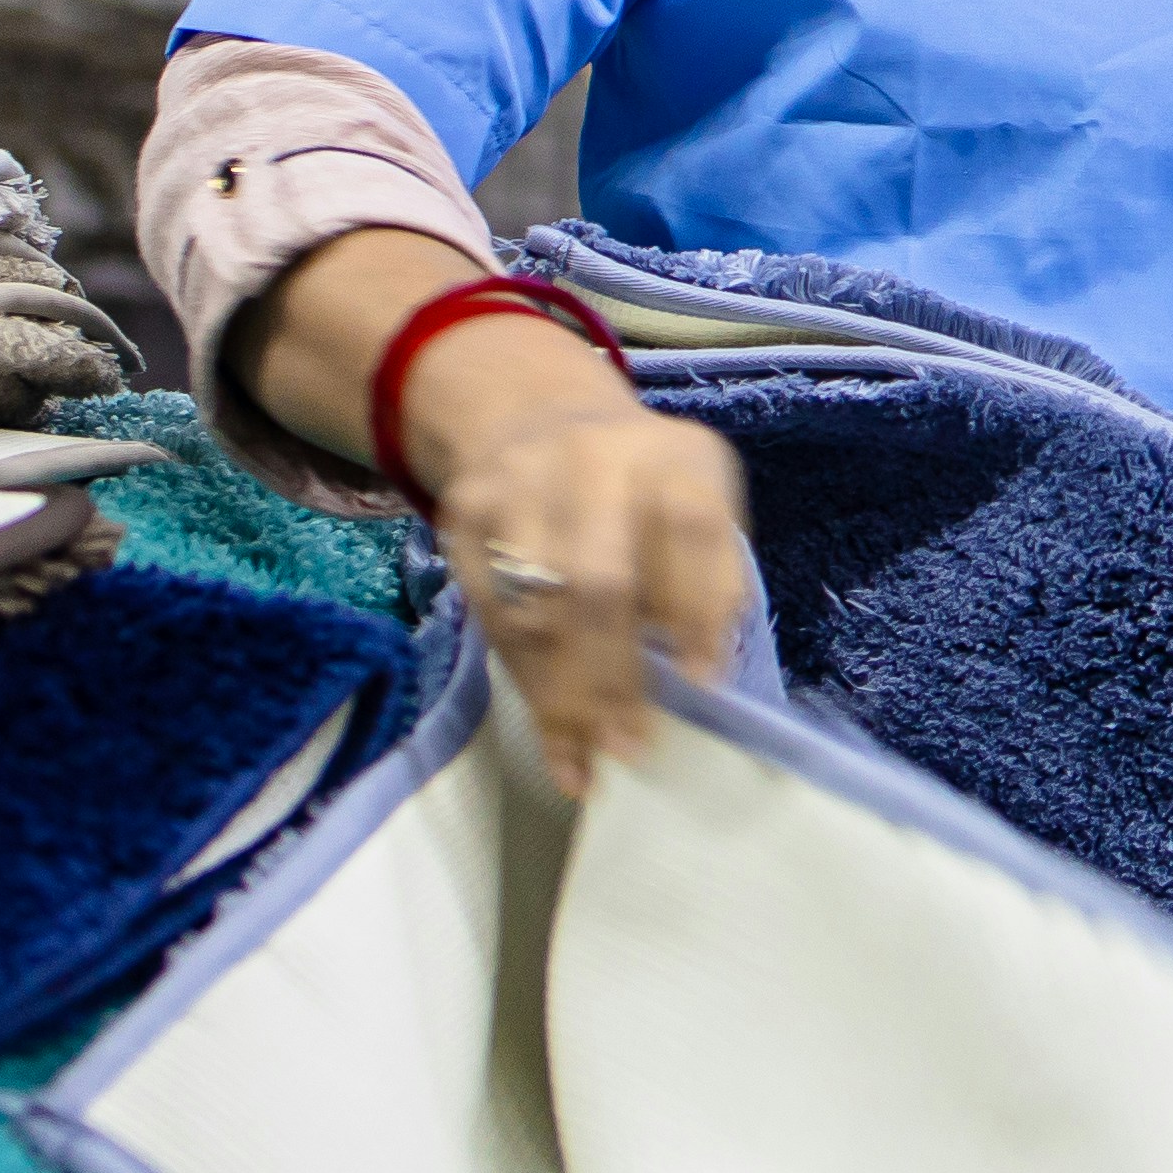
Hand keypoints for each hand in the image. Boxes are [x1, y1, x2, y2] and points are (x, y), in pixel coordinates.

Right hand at [239, 226, 749, 792]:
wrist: (535, 414)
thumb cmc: (641, 492)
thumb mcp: (695, 505)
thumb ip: (707, 580)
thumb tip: (700, 681)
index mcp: (677, 455)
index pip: (692, 530)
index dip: (700, 611)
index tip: (703, 685)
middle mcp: (596, 458)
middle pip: (598, 579)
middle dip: (614, 675)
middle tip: (631, 746)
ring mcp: (520, 483)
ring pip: (535, 609)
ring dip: (563, 697)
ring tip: (588, 758)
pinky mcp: (464, 512)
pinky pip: (492, 616)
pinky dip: (525, 685)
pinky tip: (553, 737)